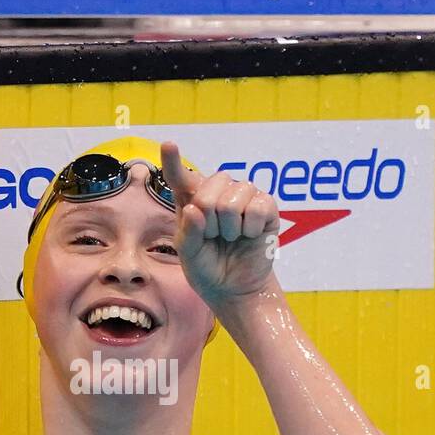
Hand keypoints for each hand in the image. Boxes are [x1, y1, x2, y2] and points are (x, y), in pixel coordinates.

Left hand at [160, 141, 279, 309]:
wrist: (235, 289)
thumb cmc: (208, 269)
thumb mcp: (189, 256)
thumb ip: (188, 233)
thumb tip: (195, 208)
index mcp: (191, 201)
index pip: (180, 177)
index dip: (173, 161)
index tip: (168, 144)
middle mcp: (217, 192)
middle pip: (209, 192)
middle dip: (210, 222)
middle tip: (215, 238)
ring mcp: (243, 196)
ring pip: (233, 200)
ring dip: (231, 228)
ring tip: (232, 237)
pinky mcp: (266, 205)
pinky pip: (258, 207)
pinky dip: (252, 228)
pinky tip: (250, 235)